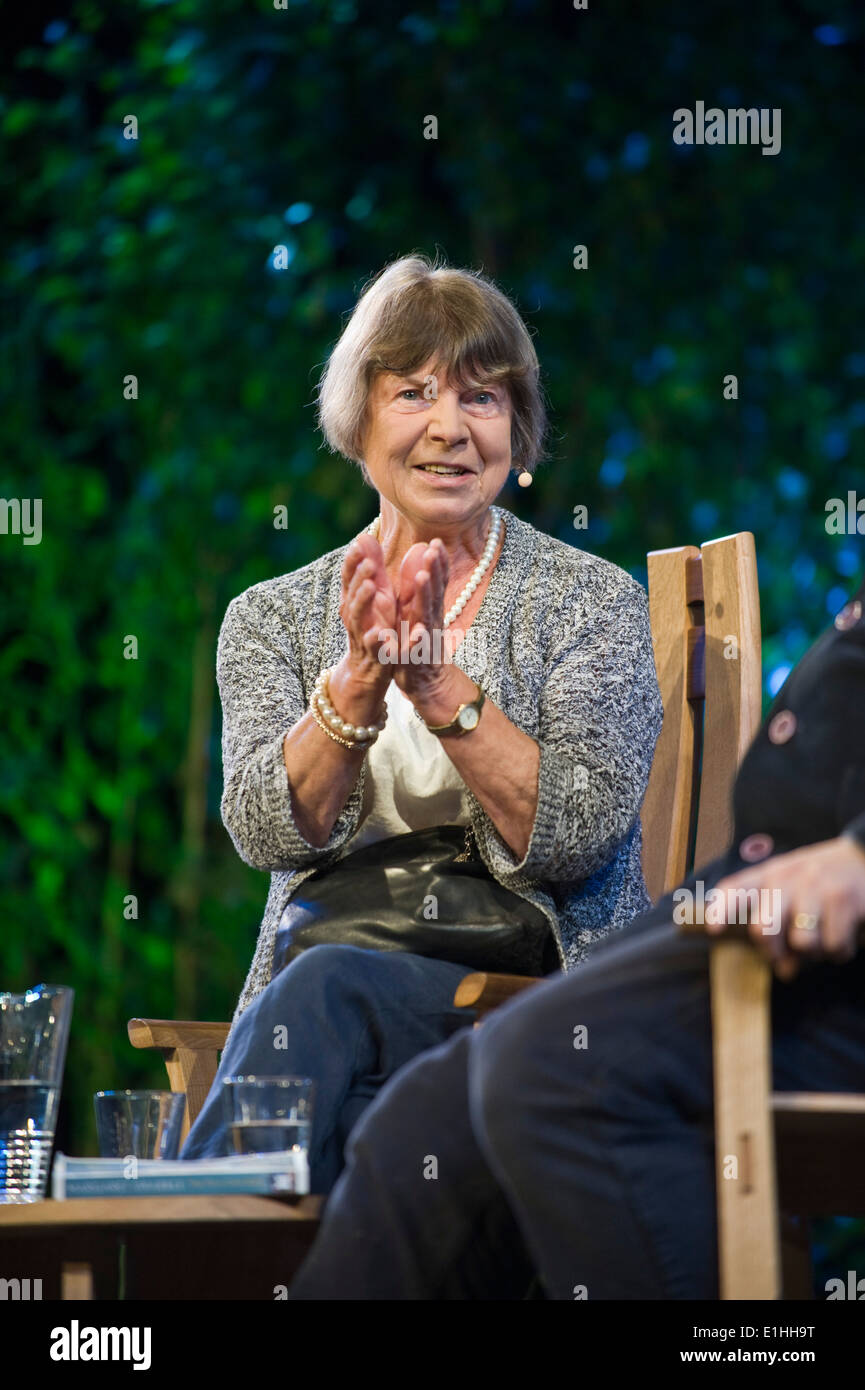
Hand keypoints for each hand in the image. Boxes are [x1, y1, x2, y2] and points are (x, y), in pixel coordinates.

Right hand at [339, 534, 396, 689]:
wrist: (366, 673)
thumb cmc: (374, 627)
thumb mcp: (375, 597)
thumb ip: (371, 569)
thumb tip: (364, 536)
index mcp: (356, 600)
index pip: (350, 577)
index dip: (353, 561)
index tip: (359, 542)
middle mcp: (355, 616)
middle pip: (352, 593)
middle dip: (359, 577)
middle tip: (367, 562)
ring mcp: (363, 636)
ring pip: (358, 618)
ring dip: (364, 602)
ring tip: (372, 587)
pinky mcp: (375, 656)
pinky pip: (376, 649)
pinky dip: (379, 642)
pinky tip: (383, 634)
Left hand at [389, 537, 456, 702]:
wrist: (427, 682)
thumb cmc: (419, 641)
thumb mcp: (418, 610)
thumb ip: (419, 584)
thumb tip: (422, 553)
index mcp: (429, 608)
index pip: (437, 582)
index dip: (438, 563)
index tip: (436, 541)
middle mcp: (430, 620)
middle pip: (434, 592)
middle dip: (434, 571)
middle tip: (433, 550)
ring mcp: (425, 639)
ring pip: (426, 615)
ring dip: (425, 597)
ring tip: (422, 578)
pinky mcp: (416, 658)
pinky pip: (417, 648)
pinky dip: (418, 640)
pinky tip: (417, 632)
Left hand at [709, 836, 864, 979]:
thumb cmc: (824, 884)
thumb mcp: (794, 892)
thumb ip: (781, 929)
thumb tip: (785, 969)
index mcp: (770, 875)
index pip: (735, 889)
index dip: (721, 910)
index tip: (715, 931)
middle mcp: (788, 877)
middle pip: (763, 929)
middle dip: (775, 952)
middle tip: (788, 956)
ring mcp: (815, 886)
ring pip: (803, 944)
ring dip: (817, 952)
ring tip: (826, 936)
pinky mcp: (843, 899)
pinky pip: (834, 946)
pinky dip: (842, 949)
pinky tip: (847, 932)